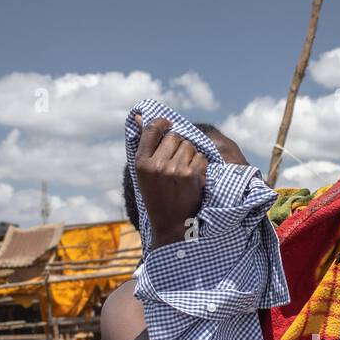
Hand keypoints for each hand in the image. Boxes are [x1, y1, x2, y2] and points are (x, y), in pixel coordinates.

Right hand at [134, 114, 206, 245]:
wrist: (171, 225)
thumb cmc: (156, 196)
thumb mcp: (143, 172)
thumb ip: (144, 145)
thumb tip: (139, 115)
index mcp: (141, 162)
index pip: (152, 129)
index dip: (163, 124)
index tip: (169, 125)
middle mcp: (157, 165)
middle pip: (175, 137)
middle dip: (178, 145)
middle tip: (177, 161)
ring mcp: (175, 170)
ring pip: (189, 146)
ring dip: (190, 155)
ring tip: (184, 171)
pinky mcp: (192, 176)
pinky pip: (200, 157)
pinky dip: (200, 165)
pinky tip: (194, 177)